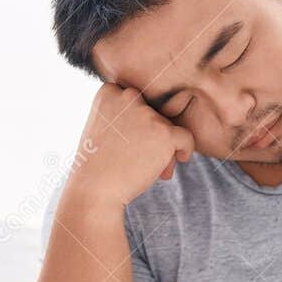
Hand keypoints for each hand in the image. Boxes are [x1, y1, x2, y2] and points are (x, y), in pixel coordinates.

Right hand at [65, 84, 194, 208]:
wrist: (94, 190)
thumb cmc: (97, 164)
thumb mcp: (103, 128)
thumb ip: (127, 115)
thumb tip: (163, 119)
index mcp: (109, 91)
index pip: (137, 102)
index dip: (136, 124)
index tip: (127, 144)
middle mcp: (128, 96)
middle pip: (154, 112)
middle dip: (151, 134)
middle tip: (139, 158)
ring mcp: (147, 113)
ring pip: (168, 127)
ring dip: (163, 148)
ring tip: (147, 168)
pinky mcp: (164, 132)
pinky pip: (186, 137)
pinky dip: (185, 150)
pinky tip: (178, 160)